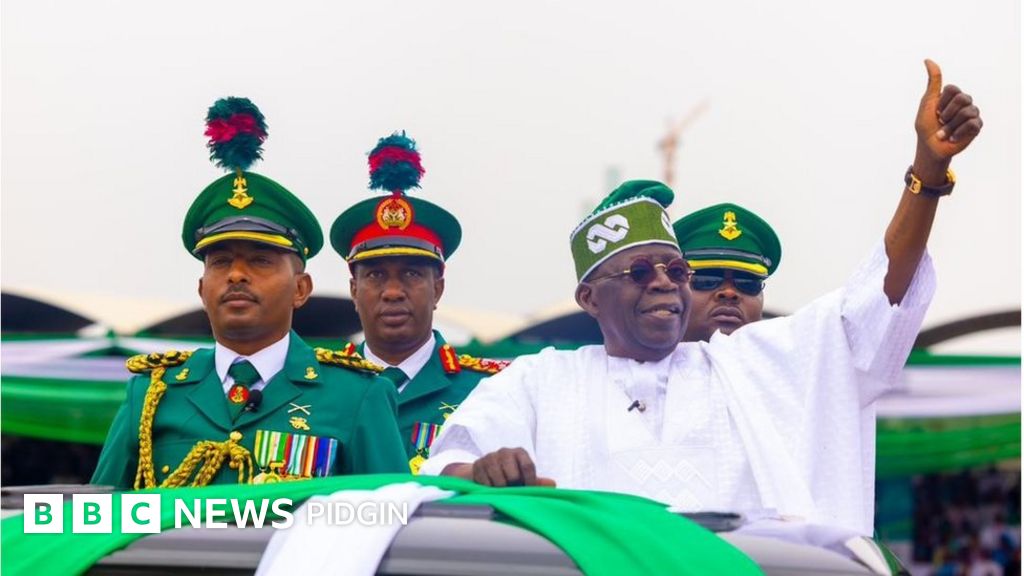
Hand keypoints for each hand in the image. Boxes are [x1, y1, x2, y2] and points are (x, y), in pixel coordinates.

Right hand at [470, 448, 555, 486]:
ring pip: (499, 480)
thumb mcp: (525, 477)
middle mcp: (505, 451)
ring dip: (501, 489)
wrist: (486, 471)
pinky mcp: (478, 464)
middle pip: (513, 475)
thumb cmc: (510, 475)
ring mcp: (490, 457)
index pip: (528, 467)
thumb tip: (552, 484)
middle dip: (514, 486)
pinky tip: (491, 487)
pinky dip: (489, 489)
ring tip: (502, 489)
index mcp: (520, 452)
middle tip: (512, 489)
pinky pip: (485, 482)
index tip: (526, 490)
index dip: (529, 482)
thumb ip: (538, 482)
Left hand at [914, 59, 982, 181]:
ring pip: (966, 112)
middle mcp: (965, 102)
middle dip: (946, 112)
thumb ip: (933, 82)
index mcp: (953, 95)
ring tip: (944, 132)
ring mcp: (972, 113)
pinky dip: (957, 132)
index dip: (940, 102)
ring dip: (949, 126)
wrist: (930, 146)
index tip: (935, 110)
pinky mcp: (977, 126)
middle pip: (961, 98)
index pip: (952, 89)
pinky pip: (971, 124)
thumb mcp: (927, 102)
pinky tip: (952, 138)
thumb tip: (927, 60)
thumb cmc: (926, 125)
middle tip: (940, 121)